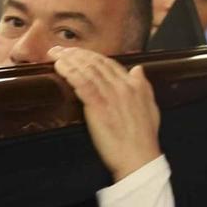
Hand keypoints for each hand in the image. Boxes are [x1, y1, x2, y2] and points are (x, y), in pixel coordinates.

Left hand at [51, 47, 160, 182]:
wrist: (139, 156)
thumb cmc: (144, 137)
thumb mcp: (150, 107)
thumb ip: (143, 86)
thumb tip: (138, 69)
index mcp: (134, 86)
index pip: (109, 63)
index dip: (91, 55)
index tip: (77, 52)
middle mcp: (122, 87)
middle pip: (95, 63)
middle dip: (75, 53)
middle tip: (59, 49)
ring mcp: (110, 95)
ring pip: (87, 70)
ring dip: (69, 59)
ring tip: (55, 54)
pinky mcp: (98, 106)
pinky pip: (82, 84)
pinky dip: (70, 73)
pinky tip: (60, 67)